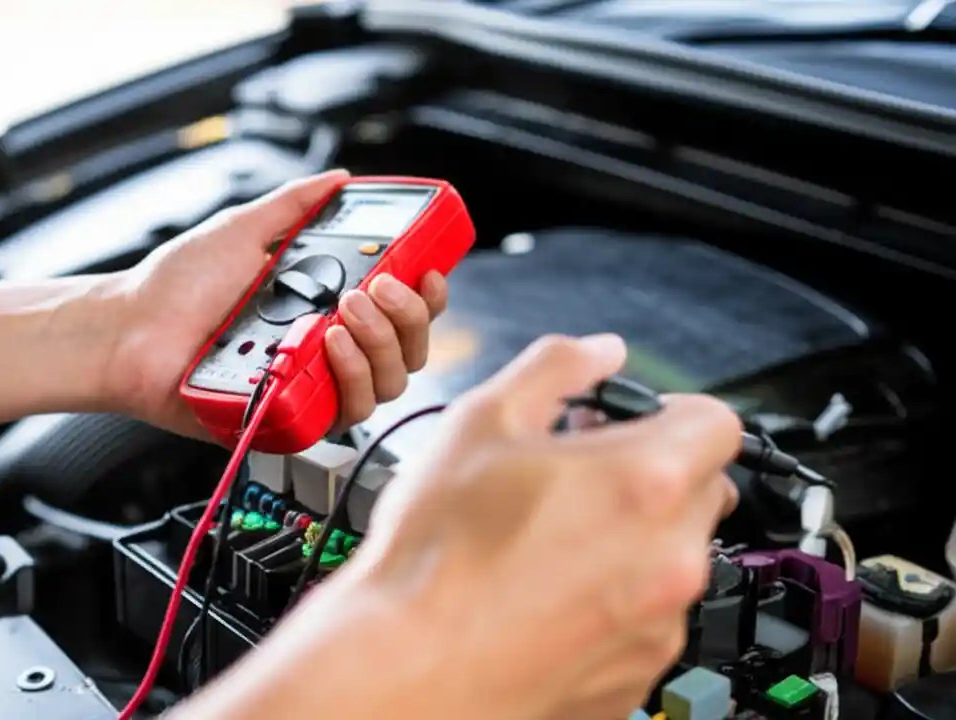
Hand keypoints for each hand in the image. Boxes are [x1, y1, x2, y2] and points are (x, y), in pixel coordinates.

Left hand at [86, 170, 447, 439]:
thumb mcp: (241, 230)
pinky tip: (326, 345)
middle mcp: (327, 352)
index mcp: (325, 308)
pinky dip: (347, 379)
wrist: (130, 330)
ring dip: (380, 346)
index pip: (399, 311)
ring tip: (343, 314)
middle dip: (406, 318)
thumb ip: (294, 206)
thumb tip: (338, 179)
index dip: (425, 296)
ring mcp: (312, 388)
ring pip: (386, 387)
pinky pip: (344, 416)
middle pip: (408, 352)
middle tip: (374, 289)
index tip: (428, 271)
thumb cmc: (175, 287)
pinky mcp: (292, 421)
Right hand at [174, 334, 740, 719]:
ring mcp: (660, 625)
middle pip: (701, 490)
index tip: (630, 423)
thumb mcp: (481, 420)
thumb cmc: (436, 555)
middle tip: (577, 478)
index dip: (670, 412)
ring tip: (546, 543)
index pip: (718, 423)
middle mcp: (672, 557)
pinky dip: (612, 601)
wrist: (407, 667)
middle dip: (651, 474)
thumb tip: (598, 353)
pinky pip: (647, 619)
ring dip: (631, 540)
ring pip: (672, 558)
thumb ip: (555, 367)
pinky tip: (544, 594)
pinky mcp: (637, 676)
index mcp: (648, 481)